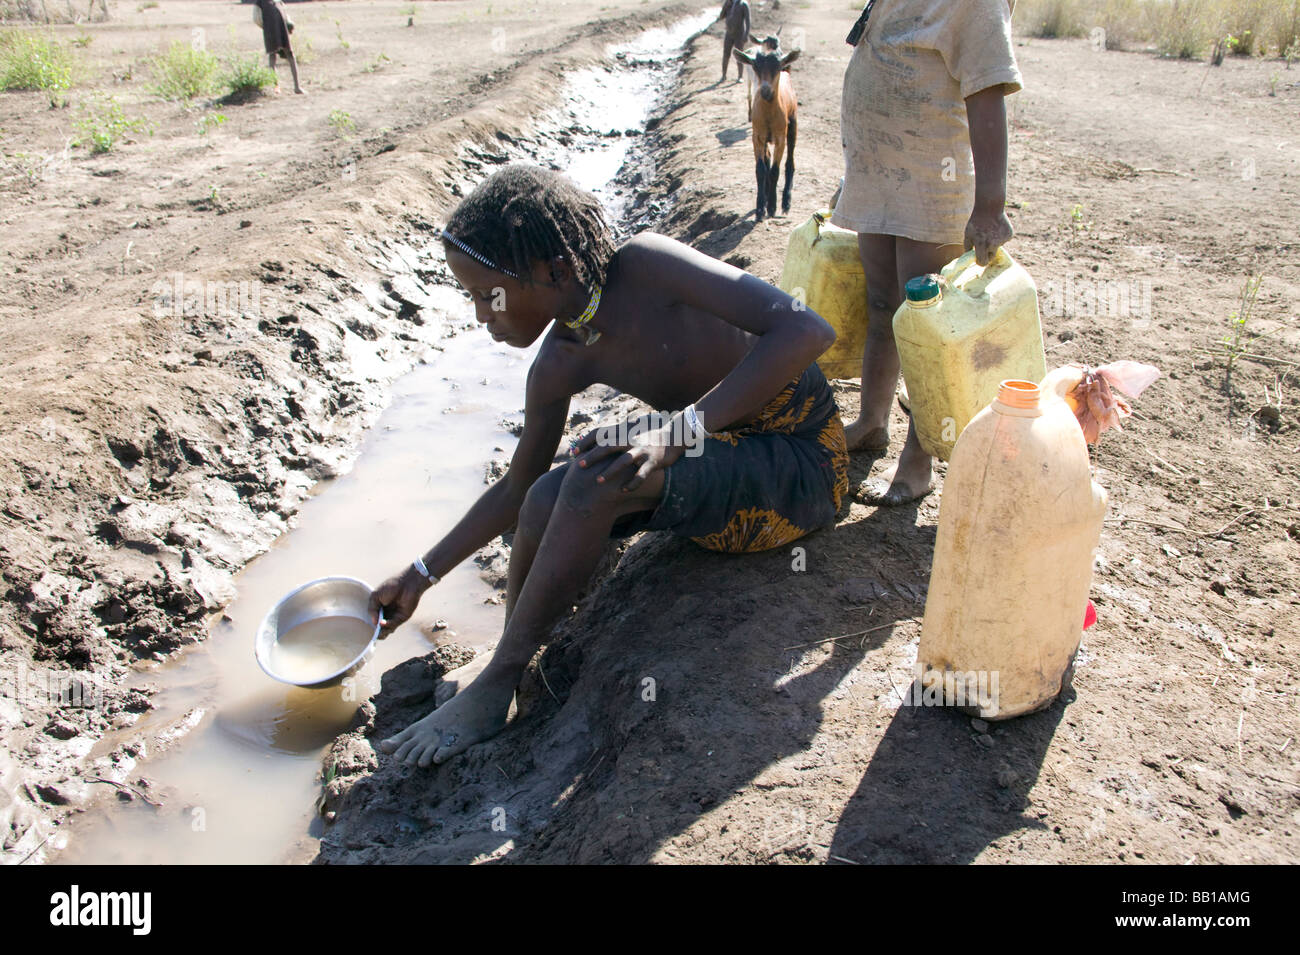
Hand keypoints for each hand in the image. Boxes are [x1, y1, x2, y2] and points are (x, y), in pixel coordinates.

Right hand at [368, 564, 429, 635]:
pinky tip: (382, 623)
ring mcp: (394, 617)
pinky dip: (387, 625)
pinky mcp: (402, 618)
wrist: (406, 582)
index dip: (369, 626)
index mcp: (379, 609)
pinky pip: (393, 625)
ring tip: (377, 631)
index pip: (373, 621)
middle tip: (371, 633)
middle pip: (380, 628)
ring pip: (387, 630)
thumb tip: (373, 623)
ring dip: (381, 632)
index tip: (365, 630)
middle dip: (375, 632)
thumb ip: (372, 609)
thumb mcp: (375, 596)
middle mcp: (387, 615)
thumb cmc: (390, 586)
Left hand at [571, 415, 687, 492]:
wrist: (675, 435)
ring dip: (610, 471)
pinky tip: (623, 491)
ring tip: (598, 480)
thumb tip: (598, 438)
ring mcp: (642, 450)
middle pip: (608, 446)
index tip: (574, 451)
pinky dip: (632, 483)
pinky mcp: (653, 461)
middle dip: (592, 456)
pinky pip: (641, 474)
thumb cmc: (649, 434)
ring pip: (623, 461)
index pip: (601, 433)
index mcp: (624, 431)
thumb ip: (617, 433)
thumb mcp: (632, 429)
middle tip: (579, 466)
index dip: (586, 441)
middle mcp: (631, 439)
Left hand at [964, 204, 1012, 265]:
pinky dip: (1000, 236)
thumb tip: (969, 257)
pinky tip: (997, 227)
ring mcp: (1003, 240)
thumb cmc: (976, 221)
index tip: (979, 259)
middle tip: (984, 244)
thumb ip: (967, 247)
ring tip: (990, 230)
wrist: (990, 206)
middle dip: (987, 253)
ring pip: (997, 247)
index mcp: (981, 244)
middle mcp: (993, 244)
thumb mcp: (968, 234)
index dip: (980, 261)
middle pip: (991, 256)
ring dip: (994, 242)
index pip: (982, 262)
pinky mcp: (1009, 235)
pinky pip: (1004, 240)